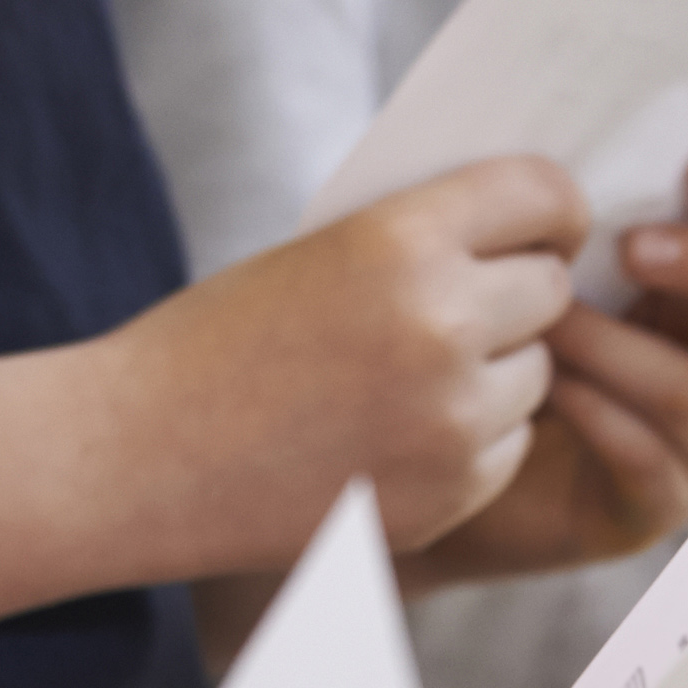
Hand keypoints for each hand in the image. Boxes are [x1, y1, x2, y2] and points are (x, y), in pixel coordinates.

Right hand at [118, 158, 581, 565]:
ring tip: (408, 377)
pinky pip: (507, 445)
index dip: (550, 209)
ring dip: (497, 371)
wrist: (135, 457)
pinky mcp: (448, 494)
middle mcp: (441, 325)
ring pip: (538, 374)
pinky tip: (394, 435)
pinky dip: (471, 439)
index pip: (541, 193)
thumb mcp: (321, 250)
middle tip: (470, 303)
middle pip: (552, 290)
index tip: (543, 226)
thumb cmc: (217, 340)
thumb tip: (528, 230)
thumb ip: (424, 239)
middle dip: (520, 294)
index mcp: (402, 241)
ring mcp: (450, 419)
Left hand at [411, 145, 687, 585]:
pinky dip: (594, 411)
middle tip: (633, 244)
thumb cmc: (485, 314)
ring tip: (544, 316)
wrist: (423, 430)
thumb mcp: (538, 243)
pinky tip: (541, 384)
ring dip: (614, 342)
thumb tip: (585, 105)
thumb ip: (580, 193)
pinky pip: (650, 458)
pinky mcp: (654, 507)